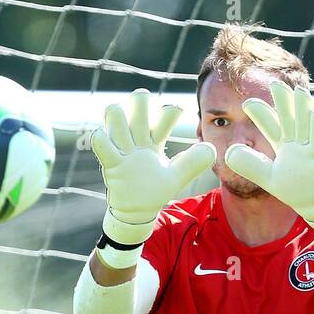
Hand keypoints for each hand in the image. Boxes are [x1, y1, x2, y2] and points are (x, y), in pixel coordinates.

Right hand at [91, 89, 215, 245]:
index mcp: (154, 139)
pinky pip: (102, 143)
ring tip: (127, 135)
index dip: (169, 112)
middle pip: (137, 103)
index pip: (162, 114)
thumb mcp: (176, 177)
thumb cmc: (154, 191)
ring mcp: (123, 149)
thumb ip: (193, 163)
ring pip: (115, 114)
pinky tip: (106, 140)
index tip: (176, 117)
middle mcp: (138, 138)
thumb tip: (212, 149)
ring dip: (120, 116)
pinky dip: (101, 138)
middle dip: (141, 101)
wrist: (137, 213)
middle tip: (147, 119)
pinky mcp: (111, 163)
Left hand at [224, 80, 313, 239]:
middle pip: (289, 118)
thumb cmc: (293, 188)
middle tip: (274, 84)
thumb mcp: (267, 177)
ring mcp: (310, 148)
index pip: (271, 125)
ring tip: (298, 91)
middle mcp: (297, 141)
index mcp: (283, 144)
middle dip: (283, 102)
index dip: (260, 114)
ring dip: (303, 107)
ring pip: (306, 123)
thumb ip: (250, 165)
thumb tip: (229, 152)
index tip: (246, 104)